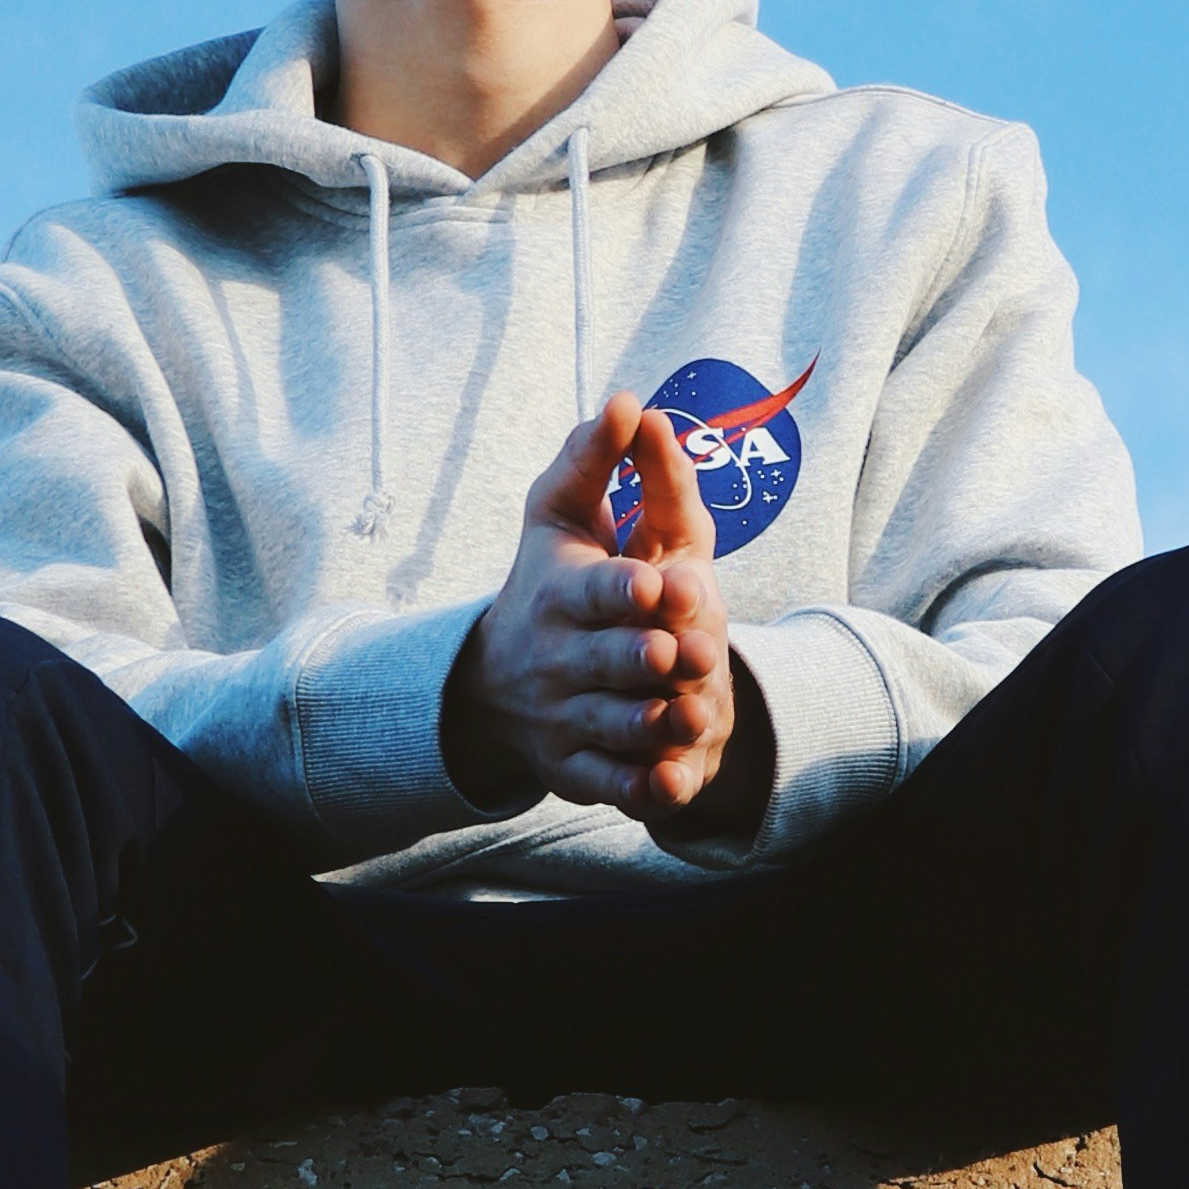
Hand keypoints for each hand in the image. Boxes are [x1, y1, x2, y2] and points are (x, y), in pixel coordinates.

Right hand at [447, 399, 768, 827]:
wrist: (494, 684)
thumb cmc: (551, 582)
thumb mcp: (559, 518)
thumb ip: (595, 462)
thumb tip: (629, 400)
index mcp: (561, 595)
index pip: (594, 592)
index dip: (625, 592)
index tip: (657, 586)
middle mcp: (559, 660)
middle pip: (608, 663)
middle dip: (645, 659)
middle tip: (685, 652)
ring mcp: (565, 719)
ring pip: (614, 727)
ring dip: (653, 724)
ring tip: (694, 713)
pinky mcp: (577, 770)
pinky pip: (610, 785)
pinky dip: (639, 788)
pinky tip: (672, 783)